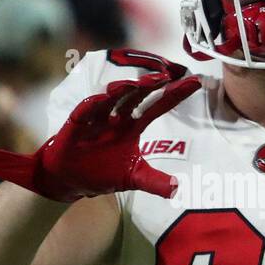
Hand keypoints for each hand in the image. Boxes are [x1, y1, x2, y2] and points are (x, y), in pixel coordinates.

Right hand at [0, 58, 200, 201]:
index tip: (195, 82)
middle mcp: (117, 118)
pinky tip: (102, 97)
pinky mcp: (76, 125)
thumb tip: (177, 189)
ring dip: (123, 90)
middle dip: (149, 85)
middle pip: (136, 96)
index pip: (158, 106)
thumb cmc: (101, 173)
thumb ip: (154, 182)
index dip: (175, 94)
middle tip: (165, 76)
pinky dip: (93, 104)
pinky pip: (85, 111)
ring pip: (111, 99)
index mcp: (132, 126)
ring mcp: (97, 119)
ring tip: (137, 83)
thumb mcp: (133, 178)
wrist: (69, 181)